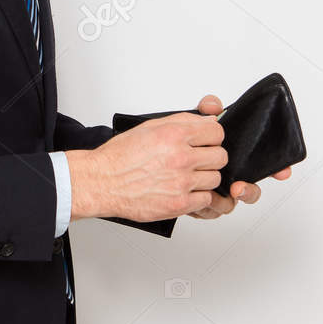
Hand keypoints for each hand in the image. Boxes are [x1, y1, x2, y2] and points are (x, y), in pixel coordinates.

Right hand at [67, 109, 227, 222]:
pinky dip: (198, 196)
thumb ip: (183, 121)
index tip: (206, 141)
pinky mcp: (179, 204)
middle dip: (210, 157)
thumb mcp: (149, 127)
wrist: (102, 182)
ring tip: (187, 177)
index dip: (212, 137)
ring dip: (204, 178)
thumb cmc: (120, 157)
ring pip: (215, 178)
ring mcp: (181, 182)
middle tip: (197, 160)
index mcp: (174, 135)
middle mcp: (180, 157)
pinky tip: (184, 190)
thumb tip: (208, 119)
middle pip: (220, 156)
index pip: (216, 132)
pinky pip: (206, 199)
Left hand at [183, 93, 293, 219]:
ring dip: (224, 202)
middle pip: (250, 189)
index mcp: (233, 156)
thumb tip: (214, 106)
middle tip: (238, 187)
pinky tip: (199, 202)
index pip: (261, 163)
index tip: (282, 171)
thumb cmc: (179, 144)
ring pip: (230, 204)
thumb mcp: (192, 120)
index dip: (277, 168)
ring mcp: (218, 192)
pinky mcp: (203, 204)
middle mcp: (230, 176)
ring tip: (213, 196)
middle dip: (248, 190)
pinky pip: (211, 212)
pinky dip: (206, 208)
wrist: (155, 163)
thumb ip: (206, 110)